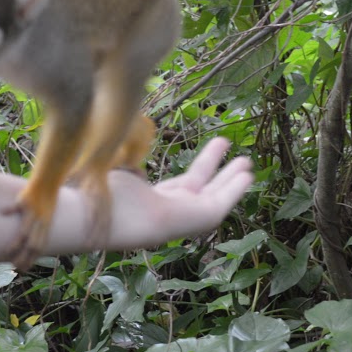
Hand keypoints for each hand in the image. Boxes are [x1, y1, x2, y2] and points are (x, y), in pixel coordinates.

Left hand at [101, 136, 252, 250]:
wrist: (110, 213)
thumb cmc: (103, 189)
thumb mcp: (117, 165)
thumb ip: (126, 153)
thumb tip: (125, 131)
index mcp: (149, 201)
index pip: (179, 187)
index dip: (196, 171)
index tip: (208, 157)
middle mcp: (168, 212)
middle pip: (199, 189)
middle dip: (216, 171)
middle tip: (228, 152)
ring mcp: (185, 218)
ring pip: (215, 196)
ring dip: (231, 178)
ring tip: (246, 160)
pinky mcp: (202, 219)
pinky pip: (224, 202)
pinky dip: (236, 189)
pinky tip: (248, 175)